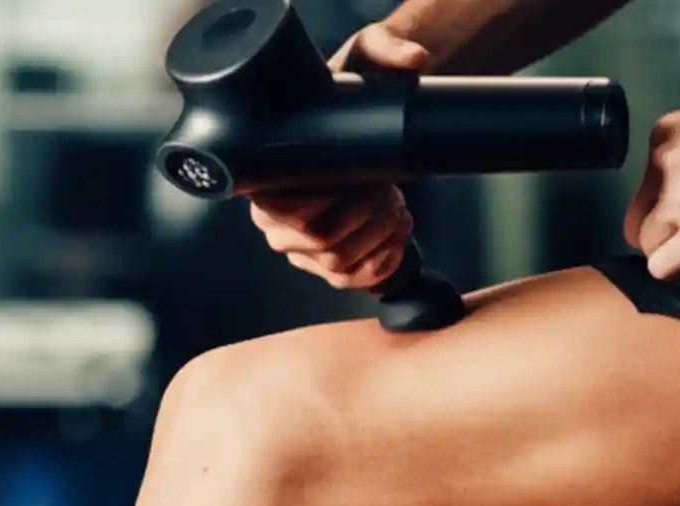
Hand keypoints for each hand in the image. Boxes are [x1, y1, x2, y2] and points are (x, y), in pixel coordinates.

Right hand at [248, 24, 429, 290]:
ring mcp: (300, 249)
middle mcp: (274, 221)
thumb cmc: (350, 95)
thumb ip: (385, 50)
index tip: (372, 179)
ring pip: (338, 265)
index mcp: (265, 180)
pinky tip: (397, 237)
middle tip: (390, 191)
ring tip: (396, 207)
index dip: (339, 202)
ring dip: (378, 237)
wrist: (363, 122)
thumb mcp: (363, 60)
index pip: (291, 215)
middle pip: (320, 242)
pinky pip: (350, 282)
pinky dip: (381, 264)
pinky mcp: (327, 265)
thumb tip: (414, 62)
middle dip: (367, 217)